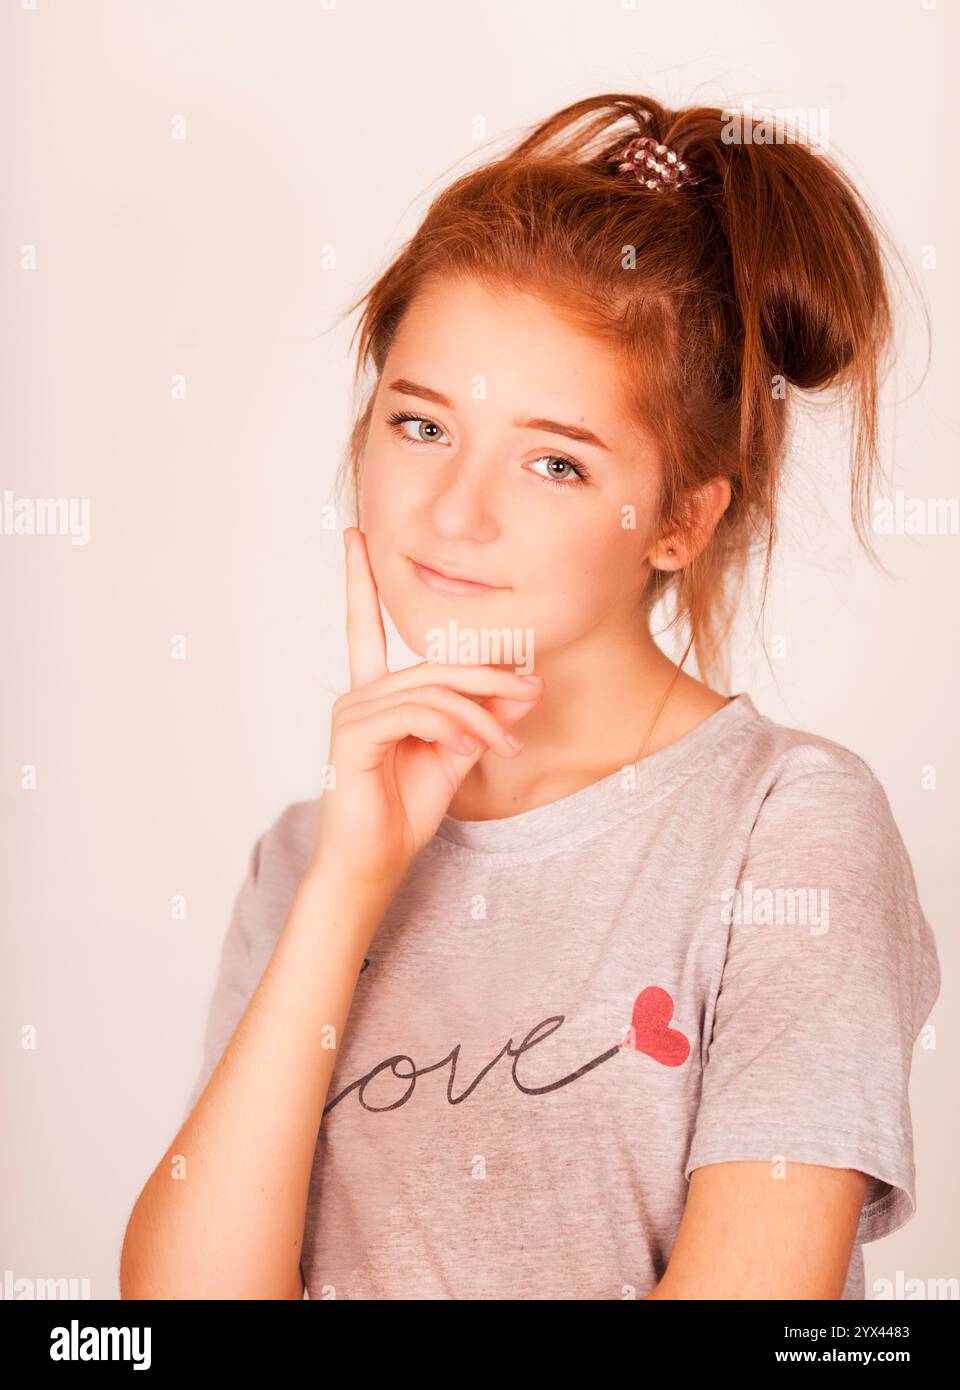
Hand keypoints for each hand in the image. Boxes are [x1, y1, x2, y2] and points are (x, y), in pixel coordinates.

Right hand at [310, 527, 543, 884]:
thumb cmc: (407, 809)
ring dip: (478, 714)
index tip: (354, 536)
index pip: (367, 626)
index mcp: (380, 692)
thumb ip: (488, 716)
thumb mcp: (461, 753)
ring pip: (431, 689)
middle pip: (436, 665)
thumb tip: (528, 683)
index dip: (360, 581)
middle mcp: (362, 693)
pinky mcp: (353, 734)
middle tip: (533, 689)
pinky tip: (467, 749)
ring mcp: (354, 711)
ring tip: (504, 745)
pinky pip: (415, 713)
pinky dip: (450, 727)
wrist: (376, 860)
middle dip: (490, 678)